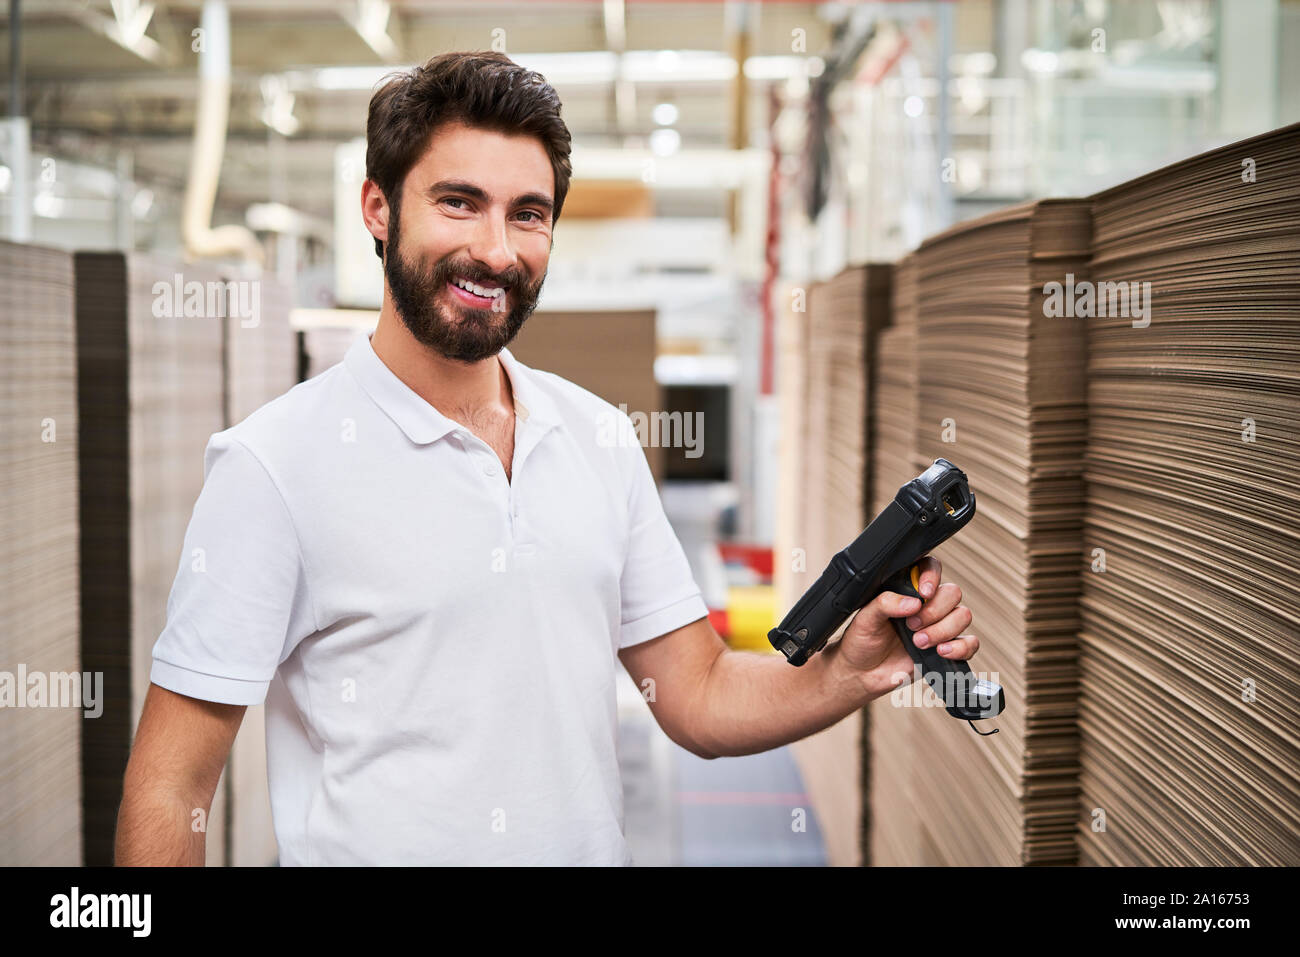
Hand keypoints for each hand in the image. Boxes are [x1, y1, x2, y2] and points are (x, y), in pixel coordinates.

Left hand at [831, 556, 978, 695]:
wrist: (861, 674)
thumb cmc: (861, 641)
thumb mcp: (865, 617)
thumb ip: (886, 603)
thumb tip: (913, 602)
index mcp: (906, 589)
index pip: (930, 568)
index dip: (932, 576)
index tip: (923, 592)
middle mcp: (926, 604)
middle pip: (952, 593)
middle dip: (934, 611)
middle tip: (912, 625)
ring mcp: (938, 625)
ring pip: (963, 616)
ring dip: (943, 630)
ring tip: (919, 642)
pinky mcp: (946, 648)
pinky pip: (970, 643)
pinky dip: (961, 647)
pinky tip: (941, 651)